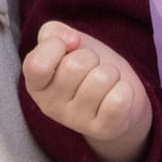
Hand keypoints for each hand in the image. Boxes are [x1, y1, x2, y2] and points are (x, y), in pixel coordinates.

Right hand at [23, 21, 154, 161]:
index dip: (56, 46)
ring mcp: (76, 121)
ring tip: (106, 82)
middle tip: (92, 68)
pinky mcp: (102, 129)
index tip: (69, 47)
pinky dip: (125, 89)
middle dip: (91, 58)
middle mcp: (50, 107)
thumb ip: (53, 32)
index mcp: (36, 85)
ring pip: (100, 78)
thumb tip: (71, 41)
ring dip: (110, 73)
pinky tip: (117, 95)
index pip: (36, 64)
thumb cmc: (89, 67)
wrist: (119, 96)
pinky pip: (119, 99)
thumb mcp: (66, 43)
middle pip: (75, 66)